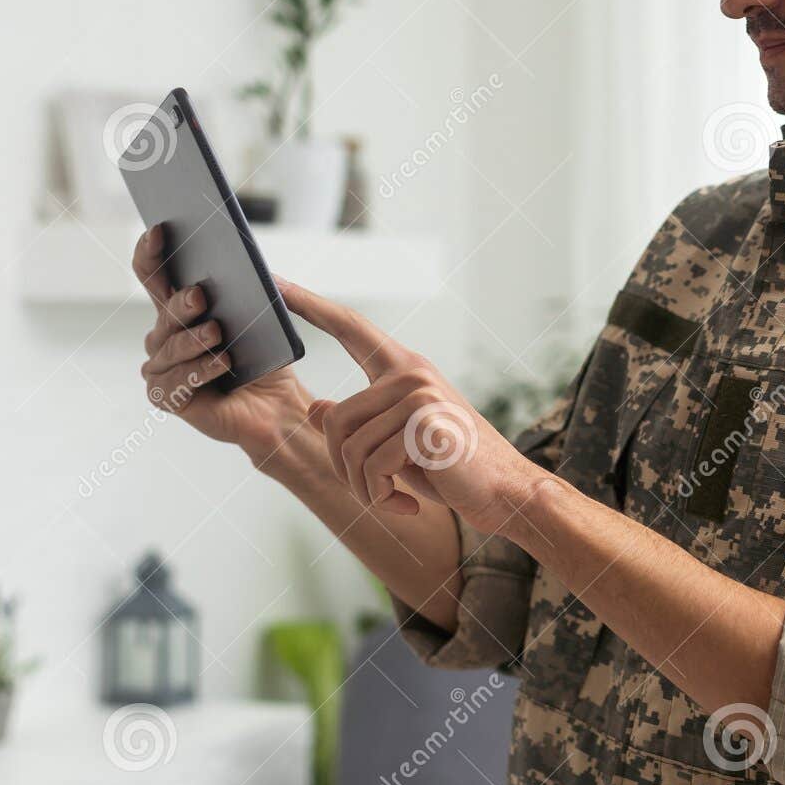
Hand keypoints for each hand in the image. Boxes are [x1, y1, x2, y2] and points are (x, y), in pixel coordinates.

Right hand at [132, 225, 319, 467]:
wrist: (277, 404)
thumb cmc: (265, 357)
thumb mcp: (260, 316)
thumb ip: (249, 288)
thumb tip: (245, 261)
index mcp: (179, 309)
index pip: (153, 274)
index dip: (151, 252)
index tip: (160, 229)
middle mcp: (164, 336)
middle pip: (163, 312)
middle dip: (181, 302)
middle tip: (201, 294)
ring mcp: (162, 367)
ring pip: (169, 347)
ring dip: (194, 339)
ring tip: (217, 332)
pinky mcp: (169, 398)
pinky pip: (175, 382)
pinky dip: (199, 371)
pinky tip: (222, 363)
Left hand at [279, 280, 553, 535]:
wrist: (506, 495)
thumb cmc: (452, 470)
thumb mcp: (395, 445)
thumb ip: (359, 424)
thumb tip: (316, 408)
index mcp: (405, 370)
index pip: (350, 328)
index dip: (312, 305)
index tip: (278, 280)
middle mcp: (411, 374)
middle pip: (335, 421)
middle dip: (344, 471)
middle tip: (374, 495)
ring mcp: (419, 394)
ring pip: (349, 448)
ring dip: (364, 490)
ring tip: (393, 500)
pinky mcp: (424, 421)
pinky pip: (372, 466)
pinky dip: (381, 497)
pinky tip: (407, 505)